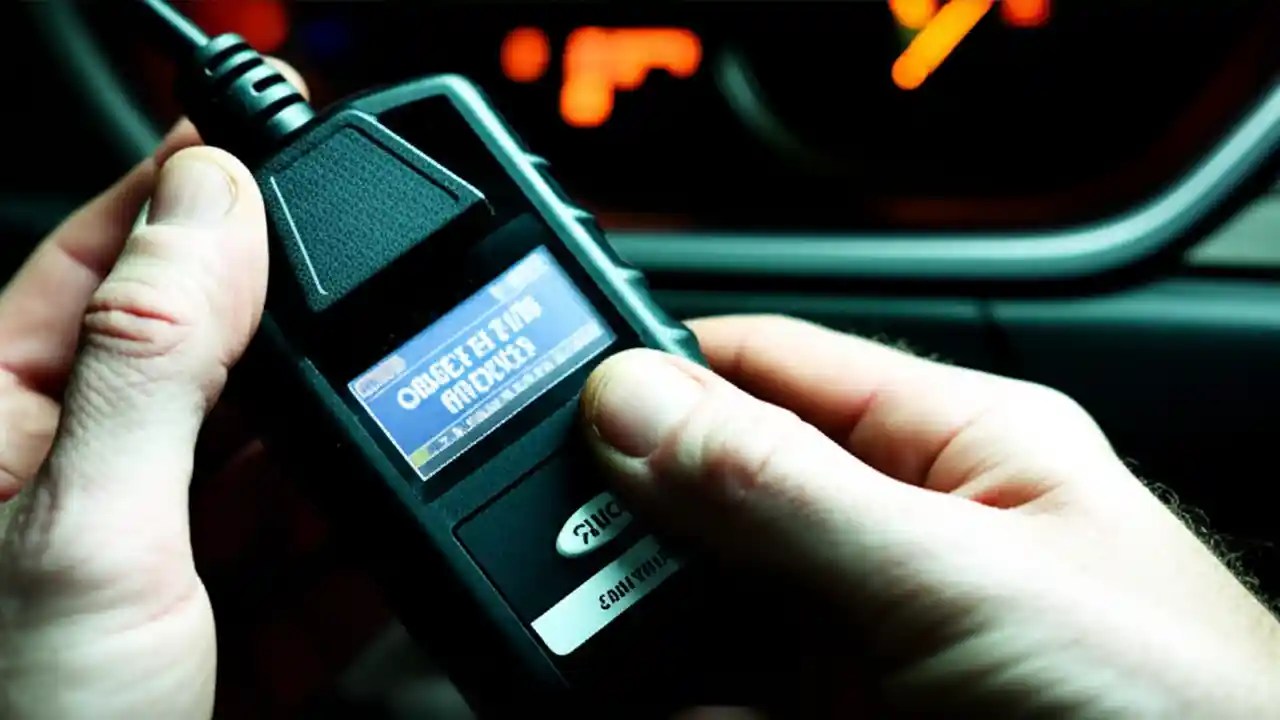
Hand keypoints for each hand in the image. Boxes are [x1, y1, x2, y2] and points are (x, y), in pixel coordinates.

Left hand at [0, 66, 394, 718]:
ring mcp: (164, 568)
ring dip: (349, 445)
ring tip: (412, 420)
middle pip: (212, 357)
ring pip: (278, 461)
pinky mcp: (231, 638)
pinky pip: (316, 560)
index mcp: (5, 431)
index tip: (274, 144)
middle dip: (301, 327)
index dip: (185, 191)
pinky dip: (370, 546)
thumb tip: (213, 201)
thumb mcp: (87, 536)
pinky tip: (405, 534)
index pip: (100, 263)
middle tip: (383, 292)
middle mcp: (83, 489)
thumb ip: (155, 360)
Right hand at [581, 315, 1279, 718]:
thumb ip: (789, 491)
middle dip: (638, 515)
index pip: (776, 365)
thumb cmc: (1177, 714)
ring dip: (642, 618)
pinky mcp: (851, 719)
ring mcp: (876, 637)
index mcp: (959, 444)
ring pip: (713, 601)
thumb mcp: (958, 580)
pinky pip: (729, 696)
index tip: (560, 401)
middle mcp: (906, 531)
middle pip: (727, 487)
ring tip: (578, 634)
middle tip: (553, 547)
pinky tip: (647, 703)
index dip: (663, 370)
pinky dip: (676, 701)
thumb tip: (637, 402)